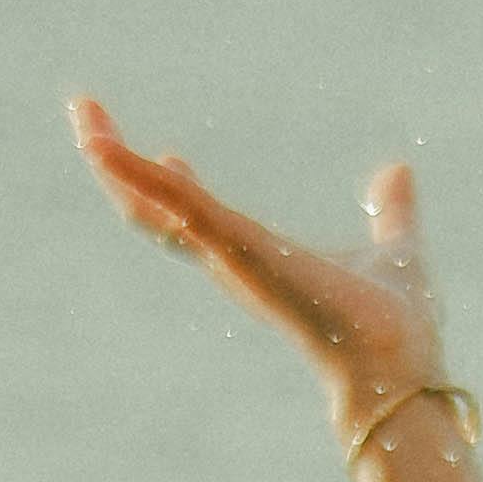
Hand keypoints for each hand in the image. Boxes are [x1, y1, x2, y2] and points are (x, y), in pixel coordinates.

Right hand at [69, 97, 450, 442]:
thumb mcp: (394, 249)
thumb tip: (398, 170)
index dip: (182, 191)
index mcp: (266, 262)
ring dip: (114, 162)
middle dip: (124, 170)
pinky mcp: (233, 247)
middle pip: (160, 215)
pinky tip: (100, 144)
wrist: (398, 366)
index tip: (170, 156)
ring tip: (84, 115)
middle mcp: (237, 264)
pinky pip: (175, 202)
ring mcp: (229, 257)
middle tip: (91, 122)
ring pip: (151, 208)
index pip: (206, 224)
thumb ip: (391, 212)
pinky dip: (134, 173)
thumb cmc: (399, 329)